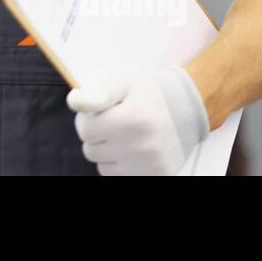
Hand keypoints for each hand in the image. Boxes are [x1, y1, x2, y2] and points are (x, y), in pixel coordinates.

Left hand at [65, 65, 210, 174]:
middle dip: (96, 136)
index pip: (86, 129)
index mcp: (133, 118)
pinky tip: (130, 150)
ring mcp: (149, 164)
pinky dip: (119, 165)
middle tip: (112, 123)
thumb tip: (75, 101)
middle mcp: (142, 145)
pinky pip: (118, 177)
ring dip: (106, 152)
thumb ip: (97, 92)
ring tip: (122, 136)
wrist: (186, 110)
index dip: (87, 119)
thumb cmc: (149, 95)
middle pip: (91, 150)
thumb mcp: (123, 83)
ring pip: (102, 166)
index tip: (99, 113)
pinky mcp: (156, 175)